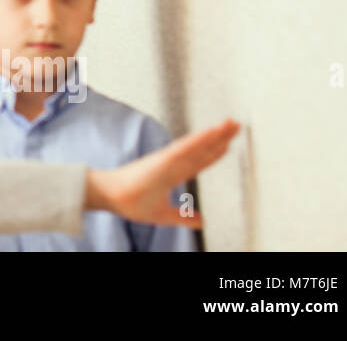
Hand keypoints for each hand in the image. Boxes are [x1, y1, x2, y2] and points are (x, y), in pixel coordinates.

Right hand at [85, 119, 239, 227]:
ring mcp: (169, 160)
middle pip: (202, 149)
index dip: (214, 153)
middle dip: (220, 138)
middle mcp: (173, 164)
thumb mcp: (164, 215)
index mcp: (172, 175)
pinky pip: (186, 148)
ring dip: (215, 134)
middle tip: (236, 125)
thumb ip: (183, 217)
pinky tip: (212, 132)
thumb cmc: (130, 202)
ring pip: (197, 146)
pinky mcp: (164, 160)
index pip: (198, 162)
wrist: (110, 197)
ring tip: (231, 123)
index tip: (228, 144)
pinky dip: (199, 140)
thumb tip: (202, 222)